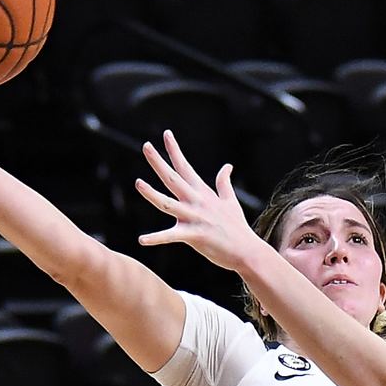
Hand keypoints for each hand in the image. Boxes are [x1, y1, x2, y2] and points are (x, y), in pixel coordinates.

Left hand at [136, 135, 258, 270]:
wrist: (247, 252)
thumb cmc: (237, 228)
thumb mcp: (231, 202)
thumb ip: (224, 183)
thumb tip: (228, 166)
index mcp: (203, 193)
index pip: (185, 167)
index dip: (174, 151)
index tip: (166, 134)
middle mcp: (197, 202)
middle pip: (173, 179)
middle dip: (159, 163)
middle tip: (146, 146)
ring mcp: (195, 218)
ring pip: (168, 204)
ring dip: (152, 194)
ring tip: (138, 183)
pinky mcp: (194, 236)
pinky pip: (171, 237)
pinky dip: (156, 239)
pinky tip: (141, 240)